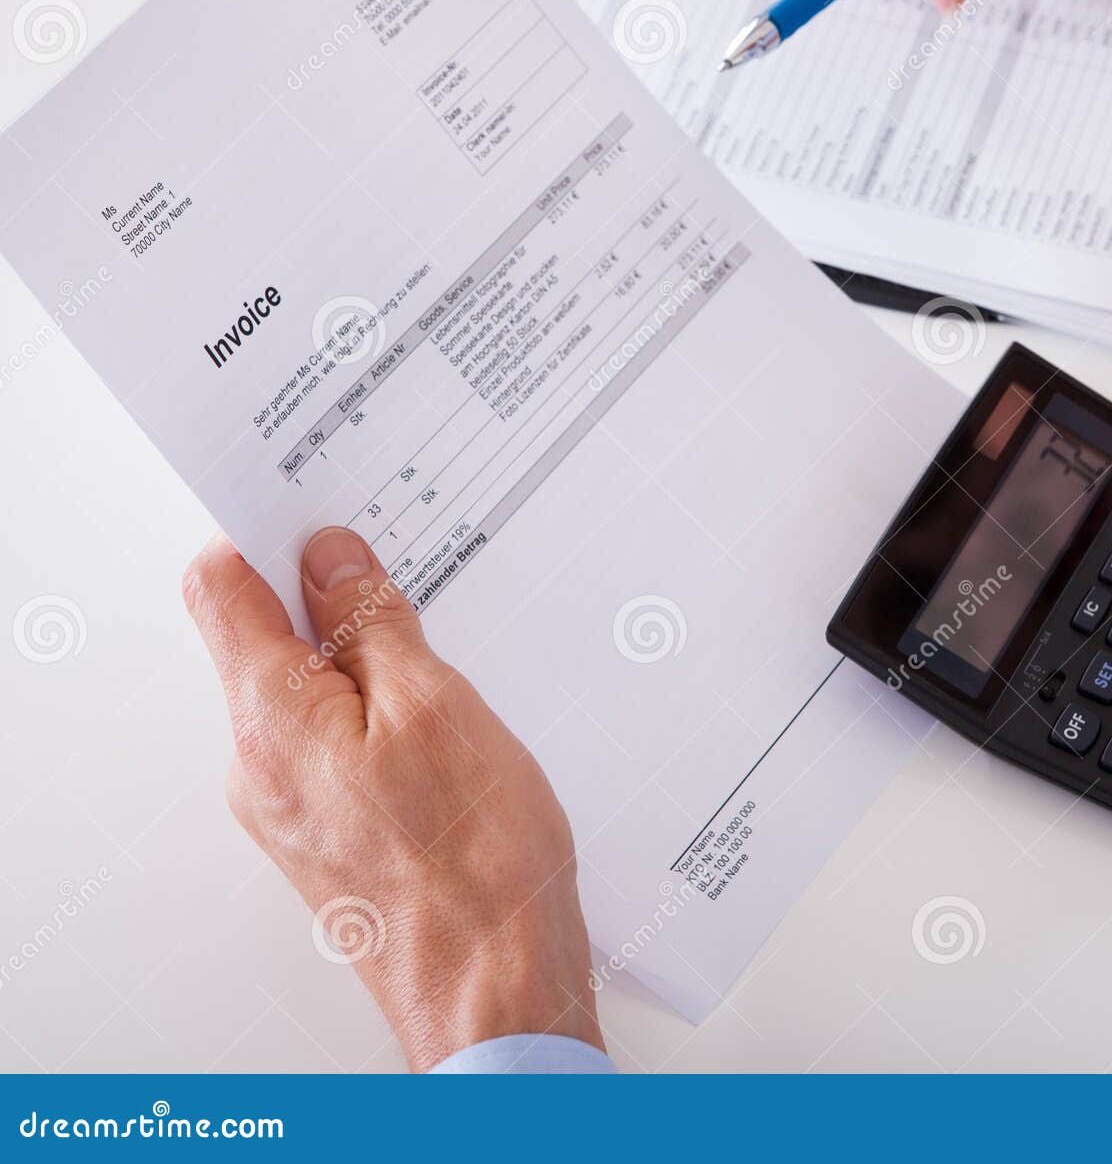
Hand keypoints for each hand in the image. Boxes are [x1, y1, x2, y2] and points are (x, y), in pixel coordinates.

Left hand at [183, 527, 599, 1068]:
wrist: (497, 992)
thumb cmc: (474, 864)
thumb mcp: (436, 708)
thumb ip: (371, 624)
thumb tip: (330, 559)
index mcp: (271, 721)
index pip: (220, 586)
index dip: (267, 534)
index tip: (329, 513)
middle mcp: (260, 766)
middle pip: (263, 637)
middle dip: (333, 596)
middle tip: (414, 578)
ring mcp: (292, 807)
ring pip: (309, 693)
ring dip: (368, 659)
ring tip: (447, 660)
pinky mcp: (333, 834)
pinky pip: (337, 743)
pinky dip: (381, 713)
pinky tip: (447, 724)